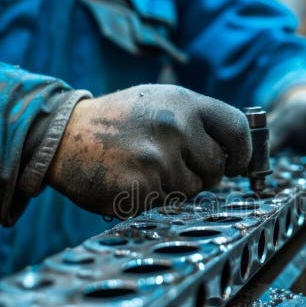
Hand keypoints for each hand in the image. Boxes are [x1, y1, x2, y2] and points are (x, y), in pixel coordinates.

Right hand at [47, 84, 251, 215]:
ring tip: (145, 168)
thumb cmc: (118, 122)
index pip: (238, 129)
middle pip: (217, 168)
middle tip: (171, 164)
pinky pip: (167, 204)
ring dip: (175, 187)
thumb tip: (238, 148)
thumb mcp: (159, 102)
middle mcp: (175, 127)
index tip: (236, 164)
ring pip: (193, 190)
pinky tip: (132, 181)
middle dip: (202, 174)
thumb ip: (198, 120)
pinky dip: (154, 199)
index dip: (242, 152)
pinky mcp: (141, 188)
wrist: (63, 137)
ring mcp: (158, 159)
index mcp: (184, 103)